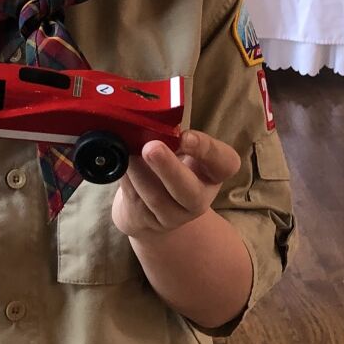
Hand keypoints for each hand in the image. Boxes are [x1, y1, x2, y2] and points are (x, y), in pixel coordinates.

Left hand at [112, 128, 240, 239]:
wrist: (147, 204)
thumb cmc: (165, 163)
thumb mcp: (177, 148)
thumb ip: (169, 135)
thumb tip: (146, 120)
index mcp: (214, 172)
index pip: (225, 163)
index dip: (206, 149)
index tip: (186, 136)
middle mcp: (199, 198)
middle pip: (189, 190)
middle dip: (168, 168)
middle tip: (151, 148)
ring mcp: (173, 215)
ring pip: (155, 196)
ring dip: (137, 171)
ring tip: (125, 150)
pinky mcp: (147, 222)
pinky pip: (135, 200)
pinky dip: (125, 179)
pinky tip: (118, 165)